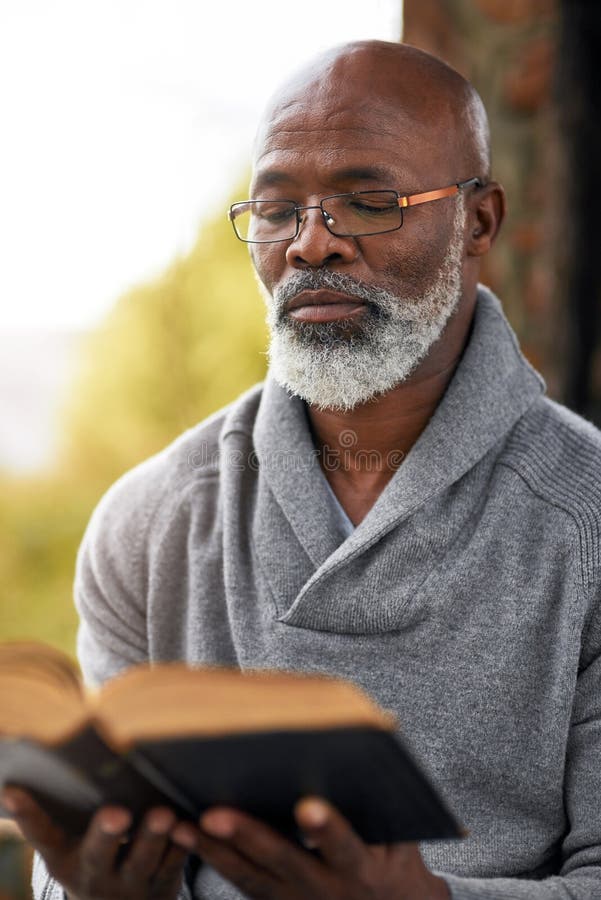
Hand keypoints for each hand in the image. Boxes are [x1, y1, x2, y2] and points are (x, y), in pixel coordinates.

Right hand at [2, 787, 187, 899]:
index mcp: (66, 858)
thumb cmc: (98, 853)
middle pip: (98, 854)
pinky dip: (184, 843)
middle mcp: (93, 874)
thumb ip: (73, 806)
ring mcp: (129, 884)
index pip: (42, 836)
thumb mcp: (76, 843)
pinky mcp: (163, 884)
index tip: (12, 789)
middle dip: (105, 833)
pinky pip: (175, 863)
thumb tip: (77, 733)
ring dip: (153, 837)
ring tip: (164, 814)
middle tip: (116, 813)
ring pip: (142, 860)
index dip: (27, 815)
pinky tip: (190, 823)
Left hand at [171, 796, 449, 899]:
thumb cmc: (395, 867)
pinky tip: (185, 835)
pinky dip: (212, 858)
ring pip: (249, 876)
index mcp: (361, 869)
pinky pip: (239, 882)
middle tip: (215, 813)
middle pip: (281, 862)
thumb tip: (374, 737)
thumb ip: (380, 801)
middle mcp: (324, 890)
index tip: (308, 807)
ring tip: (181, 824)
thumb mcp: (400, 839)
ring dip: (213, 850)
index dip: (327, 829)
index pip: (344, 847)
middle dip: (247, 836)